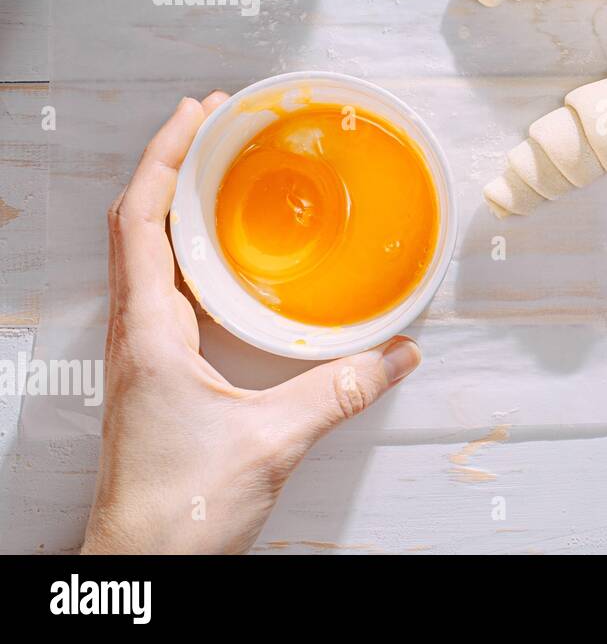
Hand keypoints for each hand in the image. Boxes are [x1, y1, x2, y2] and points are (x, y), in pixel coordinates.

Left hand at [83, 95, 421, 554]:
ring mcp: (142, 353)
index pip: (140, 220)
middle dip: (172, 165)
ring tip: (220, 176)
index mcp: (148, 333)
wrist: (145, 562)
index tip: (198, 115)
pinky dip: (188, 254)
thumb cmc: (179, 507)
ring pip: (146, 256)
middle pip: (137, 224)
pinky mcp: (157, 373)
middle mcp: (135, 333)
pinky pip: (165, 292)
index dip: (164, 158)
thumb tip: (398, 354)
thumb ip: (342, 391)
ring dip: (176, 207)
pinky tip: (228, 261)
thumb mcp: (273, 439)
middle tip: (216, 127)